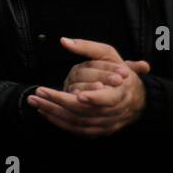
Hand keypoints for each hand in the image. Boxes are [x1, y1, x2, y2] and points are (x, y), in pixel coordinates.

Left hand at [27, 39, 147, 136]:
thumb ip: (88, 47)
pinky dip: (59, 122)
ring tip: (34, 100)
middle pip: (86, 111)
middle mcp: (114, 112)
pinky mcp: (98, 131)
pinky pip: (76, 130)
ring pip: (78, 122)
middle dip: (60, 101)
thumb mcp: (109, 55)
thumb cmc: (120, 73)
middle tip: (39, 92)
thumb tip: (64, 41)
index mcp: (121, 93)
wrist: (137, 100)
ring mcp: (106, 124)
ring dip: (54, 112)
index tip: (78, 94)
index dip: (94, 98)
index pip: (109, 99)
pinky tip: (44, 112)